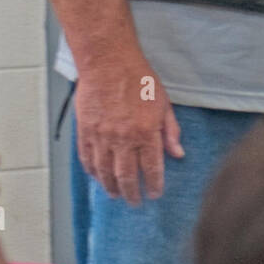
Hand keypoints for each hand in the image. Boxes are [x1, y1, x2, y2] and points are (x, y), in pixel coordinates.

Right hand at [74, 56, 183, 205]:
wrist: (108, 61)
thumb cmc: (138, 78)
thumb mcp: (163, 102)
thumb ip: (170, 130)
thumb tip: (177, 153)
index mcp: (146, 132)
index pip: (152, 169)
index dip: (154, 185)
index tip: (155, 193)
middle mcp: (123, 139)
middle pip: (127, 177)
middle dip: (132, 194)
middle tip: (135, 202)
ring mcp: (102, 136)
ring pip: (105, 173)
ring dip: (111, 187)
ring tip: (116, 194)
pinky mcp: (85, 131)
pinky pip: (87, 159)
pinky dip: (93, 172)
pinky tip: (98, 178)